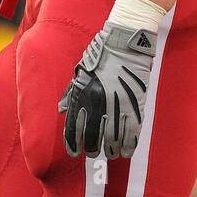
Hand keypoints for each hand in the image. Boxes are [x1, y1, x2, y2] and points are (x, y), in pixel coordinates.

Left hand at [57, 22, 156, 158]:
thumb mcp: (80, 72)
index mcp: (82, 95)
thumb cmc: (101, 55)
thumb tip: (61, 110)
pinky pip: (131, 134)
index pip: (73, 128)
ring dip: (111, 150)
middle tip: (93, 153)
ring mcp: (117, 106)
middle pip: (93, 138)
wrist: (124, 43)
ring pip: (113, 140)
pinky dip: (128, 146)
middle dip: (92, 150)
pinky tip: (125, 151)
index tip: (74, 152)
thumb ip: (70, 93)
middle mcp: (98, 104)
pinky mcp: (135, 105)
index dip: (73, 144)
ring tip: (110, 153)